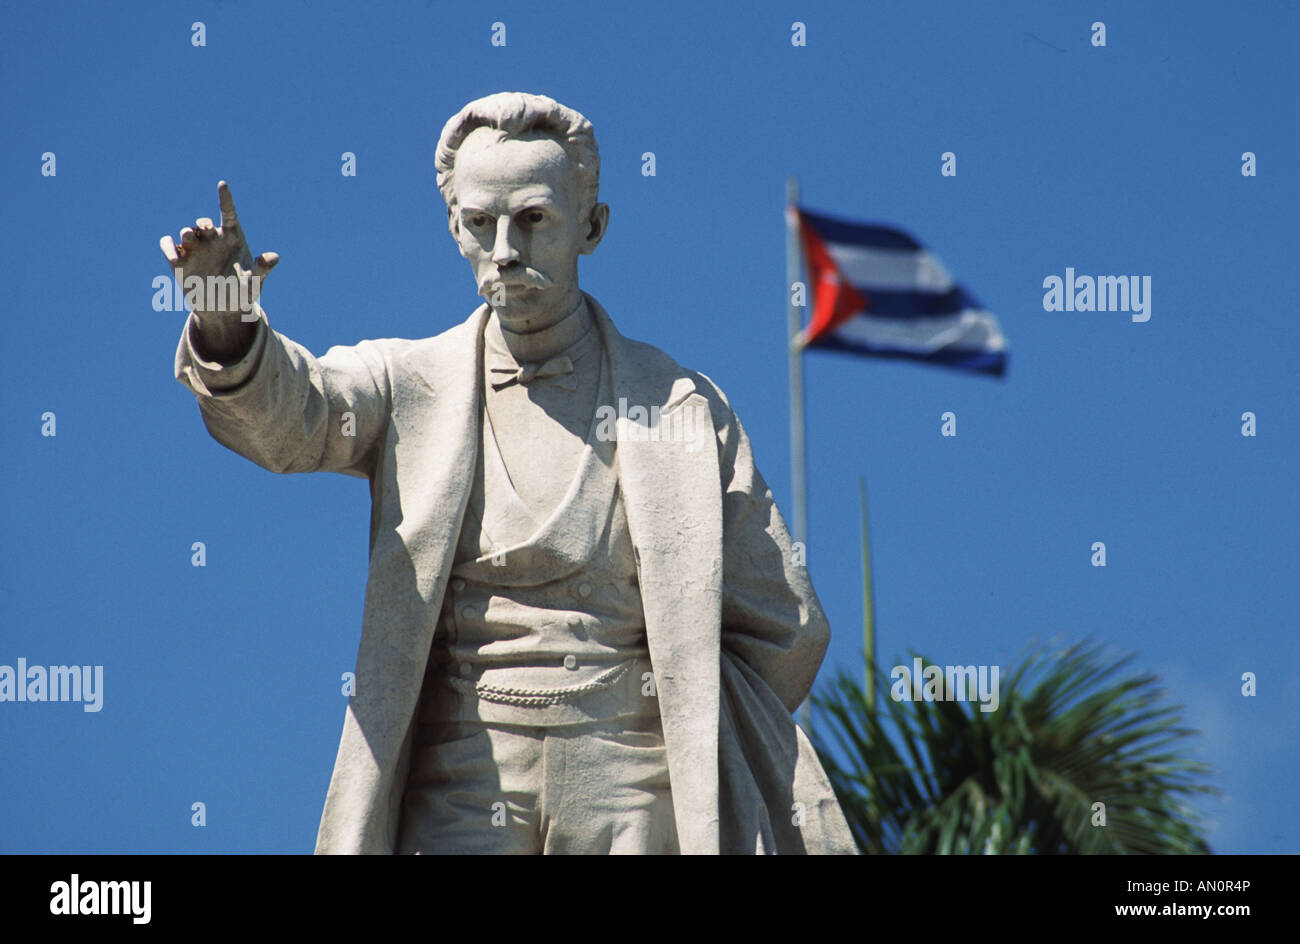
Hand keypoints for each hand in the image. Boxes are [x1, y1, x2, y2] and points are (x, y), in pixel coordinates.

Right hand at [160, 181, 278, 360]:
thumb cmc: (243, 294)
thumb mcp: (254, 284)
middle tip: (204, 229)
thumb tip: (274, 257)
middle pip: (202, 223)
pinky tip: (174, 256)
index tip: (223, 185)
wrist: (224, 311)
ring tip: (190, 239)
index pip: (228, 213)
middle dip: (201, 224)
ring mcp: (195, 250)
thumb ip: (263, 270)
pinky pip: (169, 246)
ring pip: (186, 233)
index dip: (225, 199)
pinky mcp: (179, 262)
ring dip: (186, 234)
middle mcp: (211, 240)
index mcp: (232, 239)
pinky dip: (168, 247)